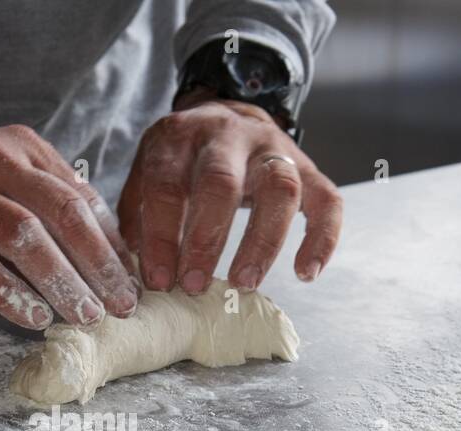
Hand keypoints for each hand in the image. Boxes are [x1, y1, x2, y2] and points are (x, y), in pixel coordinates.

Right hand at [0, 127, 138, 328]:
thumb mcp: (1, 177)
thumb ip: (47, 203)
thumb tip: (108, 253)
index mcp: (20, 148)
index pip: (80, 196)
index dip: (112, 242)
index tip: (133, 280)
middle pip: (61, 213)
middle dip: (98, 263)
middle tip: (121, 304)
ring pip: (23, 237)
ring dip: (61, 281)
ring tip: (85, 315)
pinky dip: (8, 293)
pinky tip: (33, 317)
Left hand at [117, 96, 341, 293]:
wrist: (228, 113)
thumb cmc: (182, 158)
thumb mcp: (149, 170)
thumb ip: (139, 213)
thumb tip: (133, 270)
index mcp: (180, 136)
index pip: (167, 185)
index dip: (162, 236)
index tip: (159, 280)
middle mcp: (228, 135)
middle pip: (222, 183)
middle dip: (207, 240)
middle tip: (195, 286)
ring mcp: (273, 147)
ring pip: (279, 188)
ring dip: (263, 241)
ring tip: (244, 283)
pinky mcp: (308, 166)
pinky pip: (327, 199)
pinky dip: (323, 238)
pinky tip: (307, 273)